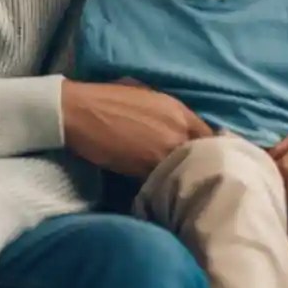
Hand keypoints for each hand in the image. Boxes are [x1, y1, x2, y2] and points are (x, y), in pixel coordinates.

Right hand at [62, 78, 213, 178]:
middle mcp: (178, 130)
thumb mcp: (144, 94)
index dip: (210, 149)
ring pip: (184, 171)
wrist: (78, 111)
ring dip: (182, 179)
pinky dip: (162, 187)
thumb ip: (166, 111)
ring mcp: (163, 150)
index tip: (206, 159)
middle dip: (200, 166)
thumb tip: (176, 126)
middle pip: (203, 156)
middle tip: (195, 177)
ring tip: (179, 188)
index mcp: (178, 110)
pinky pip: (163, 181)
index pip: (210, 136)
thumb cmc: (105, 97)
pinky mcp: (145, 168)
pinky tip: (159, 192)